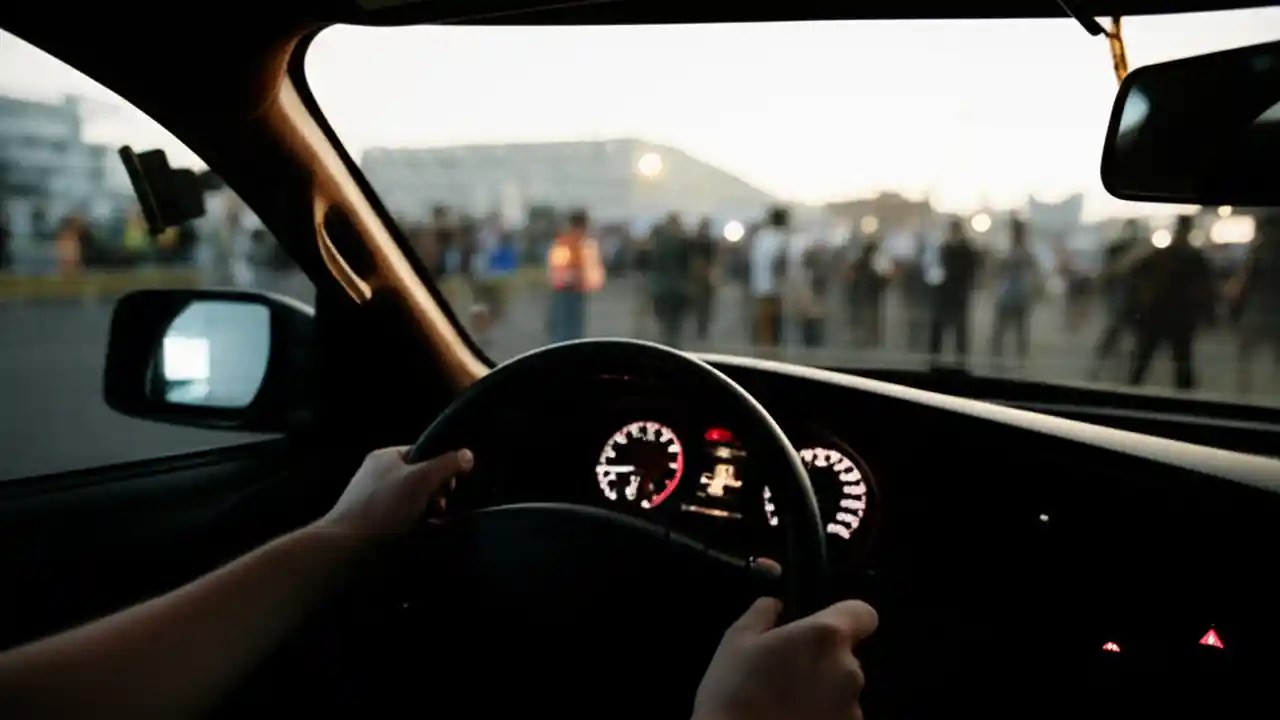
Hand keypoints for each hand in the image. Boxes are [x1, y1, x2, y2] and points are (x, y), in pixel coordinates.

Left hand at [318, 447, 472, 537]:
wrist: (347, 544)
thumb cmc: (384, 506)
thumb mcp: (421, 480)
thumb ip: (446, 465)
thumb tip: (467, 455)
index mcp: (385, 457)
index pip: (422, 453)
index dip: (440, 466)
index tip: (449, 484)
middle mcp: (377, 473)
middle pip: (419, 476)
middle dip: (434, 491)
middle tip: (439, 505)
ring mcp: (372, 497)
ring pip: (411, 498)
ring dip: (425, 508)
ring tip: (429, 521)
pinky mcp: (371, 520)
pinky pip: (399, 515)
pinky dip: (411, 522)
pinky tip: (416, 531)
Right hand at [693, 597, 877, 719]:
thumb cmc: (734, 690)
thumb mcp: (736, 639)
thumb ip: (762, 612)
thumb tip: (775, 605)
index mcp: (824, 636)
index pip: (862, 614)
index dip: (846, 618)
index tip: (822, 631)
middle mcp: (848, 669)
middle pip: (846, 655)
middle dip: (822, 660)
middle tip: (786, 673)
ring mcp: (851, 707)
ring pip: (842, 688)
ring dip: (823, 691)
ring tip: (786, 702)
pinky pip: (839, 716)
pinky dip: (822, 716)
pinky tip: (792, 718)